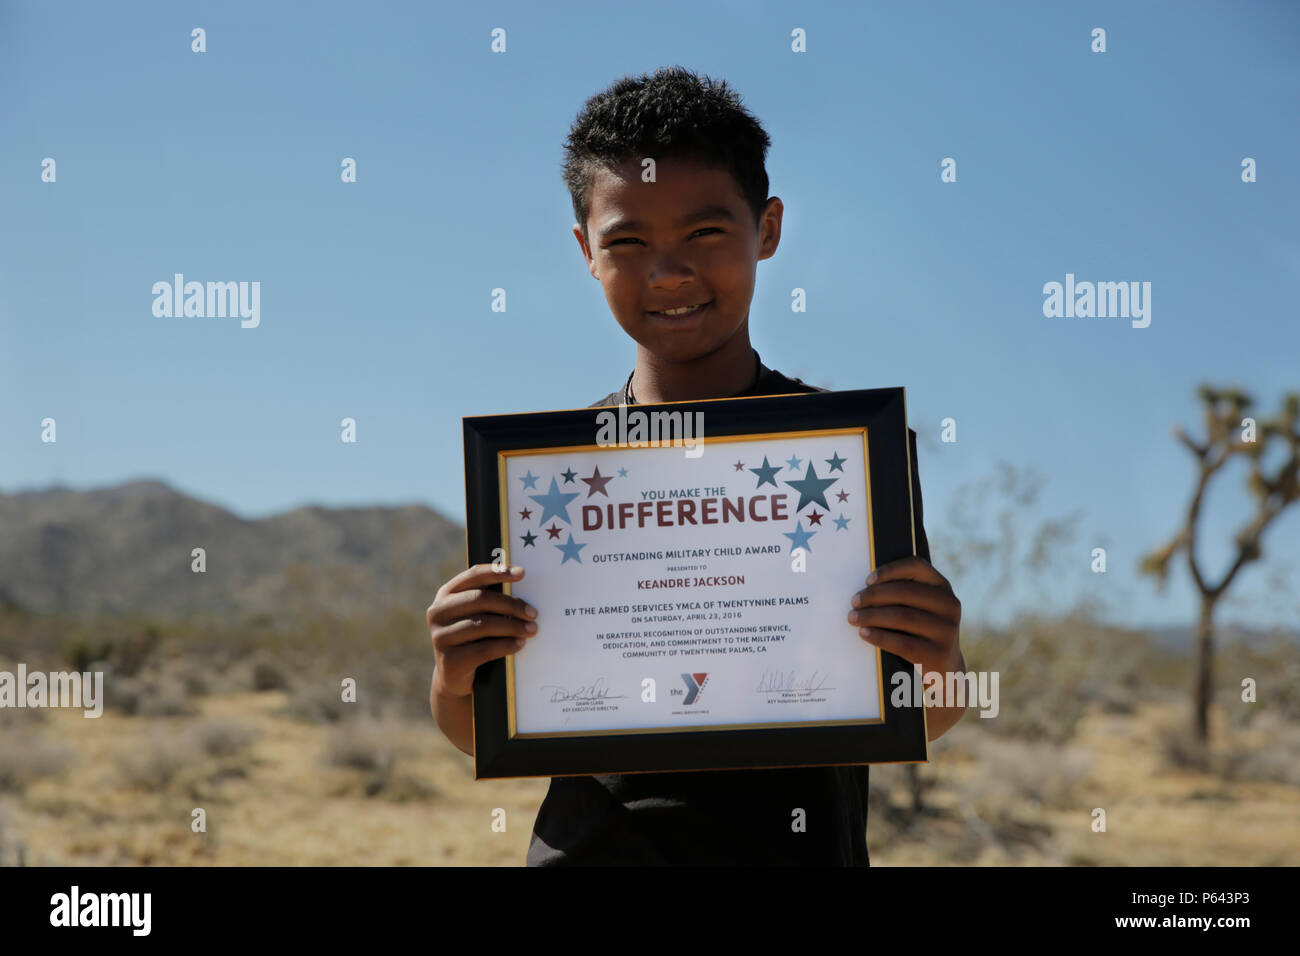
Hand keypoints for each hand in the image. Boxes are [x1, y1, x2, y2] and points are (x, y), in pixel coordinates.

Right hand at [428, 563, 538, 698]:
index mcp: (446, 594)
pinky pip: (483, 649)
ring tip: (531, 630)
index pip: (473, 576)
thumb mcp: (475, 615)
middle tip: (533, 613)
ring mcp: (440, 636)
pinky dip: (505, 645)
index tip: (522, 573)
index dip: (498, 572)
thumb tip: (523, 591)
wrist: (454, 675)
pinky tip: (519, 644)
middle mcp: (438, 612)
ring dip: (512, 626)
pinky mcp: (448, 660)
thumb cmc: (472, 638)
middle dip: (511, 605)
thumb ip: (490, 601)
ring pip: (483, 625)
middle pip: (480, 600)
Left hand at [847, 556, 962, 675]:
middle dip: (874, 595)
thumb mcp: (921, 607)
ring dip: (871, 616)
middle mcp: (949, 605)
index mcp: (942, 587)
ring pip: (902, 617)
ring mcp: (947, 630)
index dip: (890, 570)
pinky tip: (864, 633)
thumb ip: (904, 593)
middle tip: (854, 602)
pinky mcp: (938, 654)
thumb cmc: (920, 631)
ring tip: (853, 618)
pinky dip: (879, 636)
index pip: (917, 566)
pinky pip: (902, 643)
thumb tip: (866, 586)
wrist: (944, 668)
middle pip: (905, 592)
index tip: (867, 580)